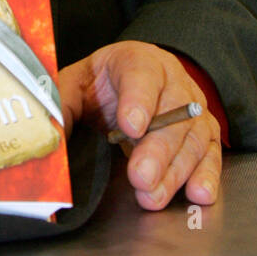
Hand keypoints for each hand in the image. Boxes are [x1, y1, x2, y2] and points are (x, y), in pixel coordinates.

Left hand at [58, 40, 221, 210]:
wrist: (122, 83)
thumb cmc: (97, 86)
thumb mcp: (72, 85)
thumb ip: (61, 105)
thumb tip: (46, 135)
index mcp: (136, 60)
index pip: (141, 74)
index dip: (138, 101)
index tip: (129, 127)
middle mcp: (172, 80)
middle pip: (172, 113)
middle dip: (155, 150)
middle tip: (140, 177)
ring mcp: (192, 107)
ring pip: (191, 138)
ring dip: (174, 171)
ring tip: (153, 195)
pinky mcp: (203, 132)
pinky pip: (210, 154)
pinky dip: (206, 175)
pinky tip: (198, 193)